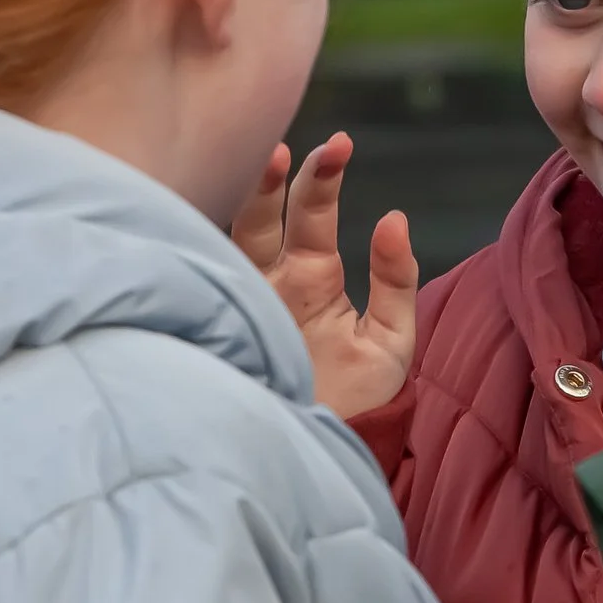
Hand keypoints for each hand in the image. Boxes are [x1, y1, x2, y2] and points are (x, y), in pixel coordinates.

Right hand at [231, 134, 417, 417]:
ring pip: (232, 243)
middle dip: (277, 179)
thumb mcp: (391, 341)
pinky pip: (207, 288)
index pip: (310, 214)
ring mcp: (239, 305)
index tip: (340, 144)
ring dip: (247, 203)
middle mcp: (269, 283)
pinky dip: (206, 253)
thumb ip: (396, 281)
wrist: (321, 457)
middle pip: (264, 216)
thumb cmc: (357, 402)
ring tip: (263, 161)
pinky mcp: (219, 335)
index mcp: (312, 277)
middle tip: (291, 148)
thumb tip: (393, 217)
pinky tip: (213, 225)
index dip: (322, 177)